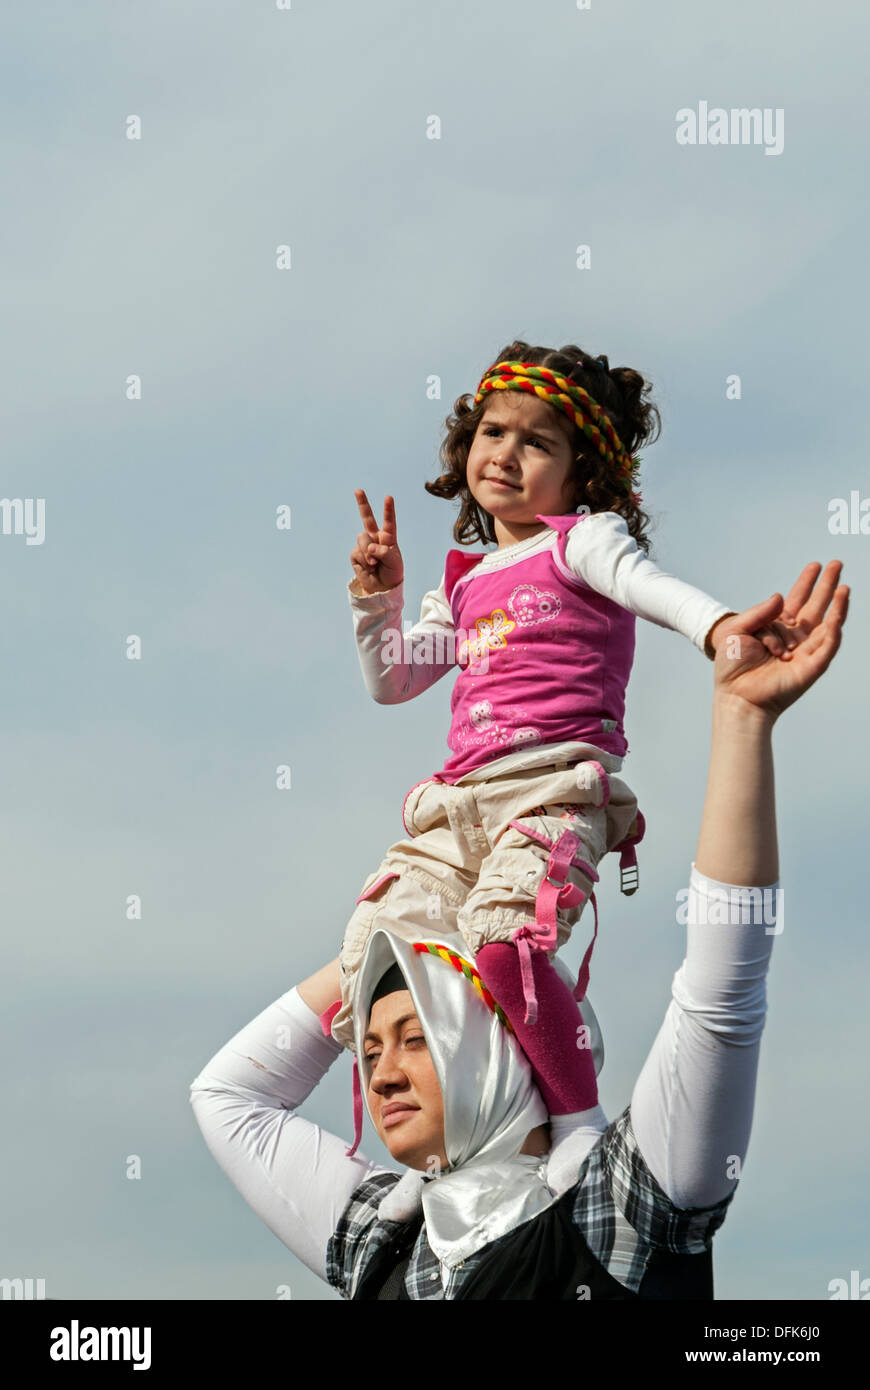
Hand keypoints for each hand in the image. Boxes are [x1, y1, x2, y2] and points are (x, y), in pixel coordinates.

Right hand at [350, 490, 404, 594]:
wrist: (381, 587)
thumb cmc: (392, 572)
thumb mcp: (394, 562)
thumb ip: (383, 551)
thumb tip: (370, 547)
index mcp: (388, 537)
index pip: (389, 522)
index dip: (388, 510)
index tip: (389, 498)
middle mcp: (375, 538)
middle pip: (367, 518)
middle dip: (362, 504)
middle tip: (358, 490)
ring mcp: (364, 545)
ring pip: (362, 539)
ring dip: (368, 552)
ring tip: (374, 563)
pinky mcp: (356, 554)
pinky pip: (357, 552)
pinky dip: (364, 560)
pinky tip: (369, 567)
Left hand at [711, 561, 848, 719]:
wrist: (736, 694)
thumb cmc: (733, 666)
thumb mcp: (735, 630)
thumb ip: (758, 613)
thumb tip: (780, 597)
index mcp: (776, 627)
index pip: (796, 601)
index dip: (806, 583)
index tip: (815, 565)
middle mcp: (794, 637)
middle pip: (816, 607)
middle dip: (827, 586)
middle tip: (837, 563)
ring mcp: (805, 651)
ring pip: (827, 624)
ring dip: (837, 605)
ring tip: (844, 587)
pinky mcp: (812, 666)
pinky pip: (827, 646)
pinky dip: (833, 631)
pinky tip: (837, 615)